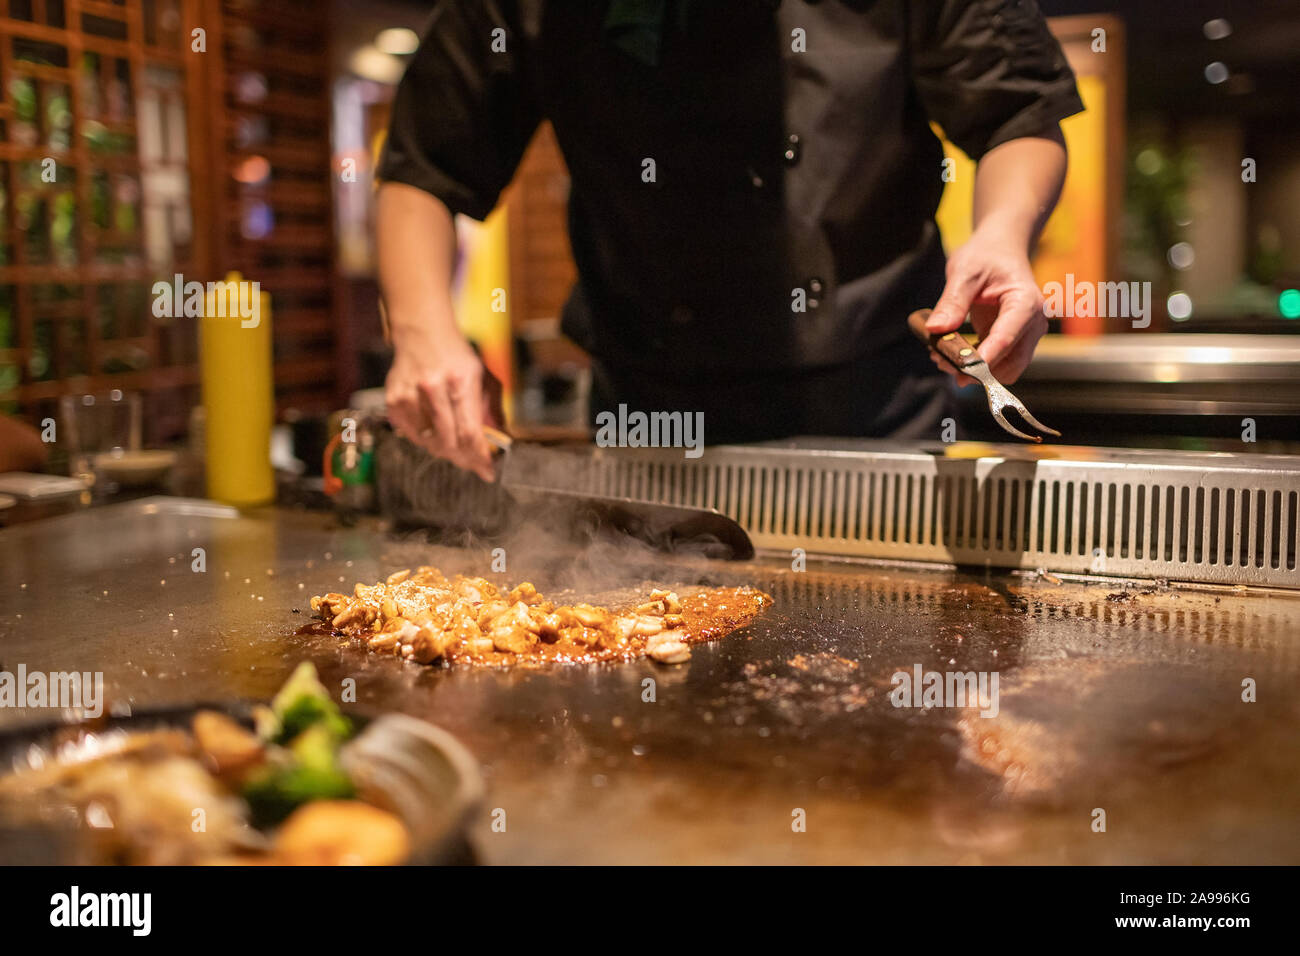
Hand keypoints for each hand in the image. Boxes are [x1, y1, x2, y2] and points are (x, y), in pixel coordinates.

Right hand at [384, 325, 495, 480]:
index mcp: (461, 381)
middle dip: (464, 459)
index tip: (488, 472)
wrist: (423, 332)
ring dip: (444, 451)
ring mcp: (410, 394)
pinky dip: (425, 440)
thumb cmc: (457, 356)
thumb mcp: (484, 376)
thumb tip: (501, 441)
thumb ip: (493, 409)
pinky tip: (434, 433)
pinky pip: (411, 434)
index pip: (470, 432)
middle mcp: (433, 388)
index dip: (480, 458)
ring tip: (454, 447)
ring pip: (429, 442)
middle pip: (449, 442)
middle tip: (473, 464)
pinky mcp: (394, 399)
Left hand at [923, 229, 1047, 385]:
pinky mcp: (1015, 341)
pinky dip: (976, 365)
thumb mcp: (964, 272)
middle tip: (940, 361)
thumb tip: (935, 330)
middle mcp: (1033, 323)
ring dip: (975, 372)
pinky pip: (998, 363)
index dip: (984, 358)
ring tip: (940, 356)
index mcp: (1025, 302)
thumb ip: (952, 302)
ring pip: (1005, 369)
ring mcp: (1026, 335)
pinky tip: (949, 354)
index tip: (960, 372)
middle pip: (1011, 363)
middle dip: (977, 370)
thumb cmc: (986, 256)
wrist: (1002, 249)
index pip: (1007, 338)